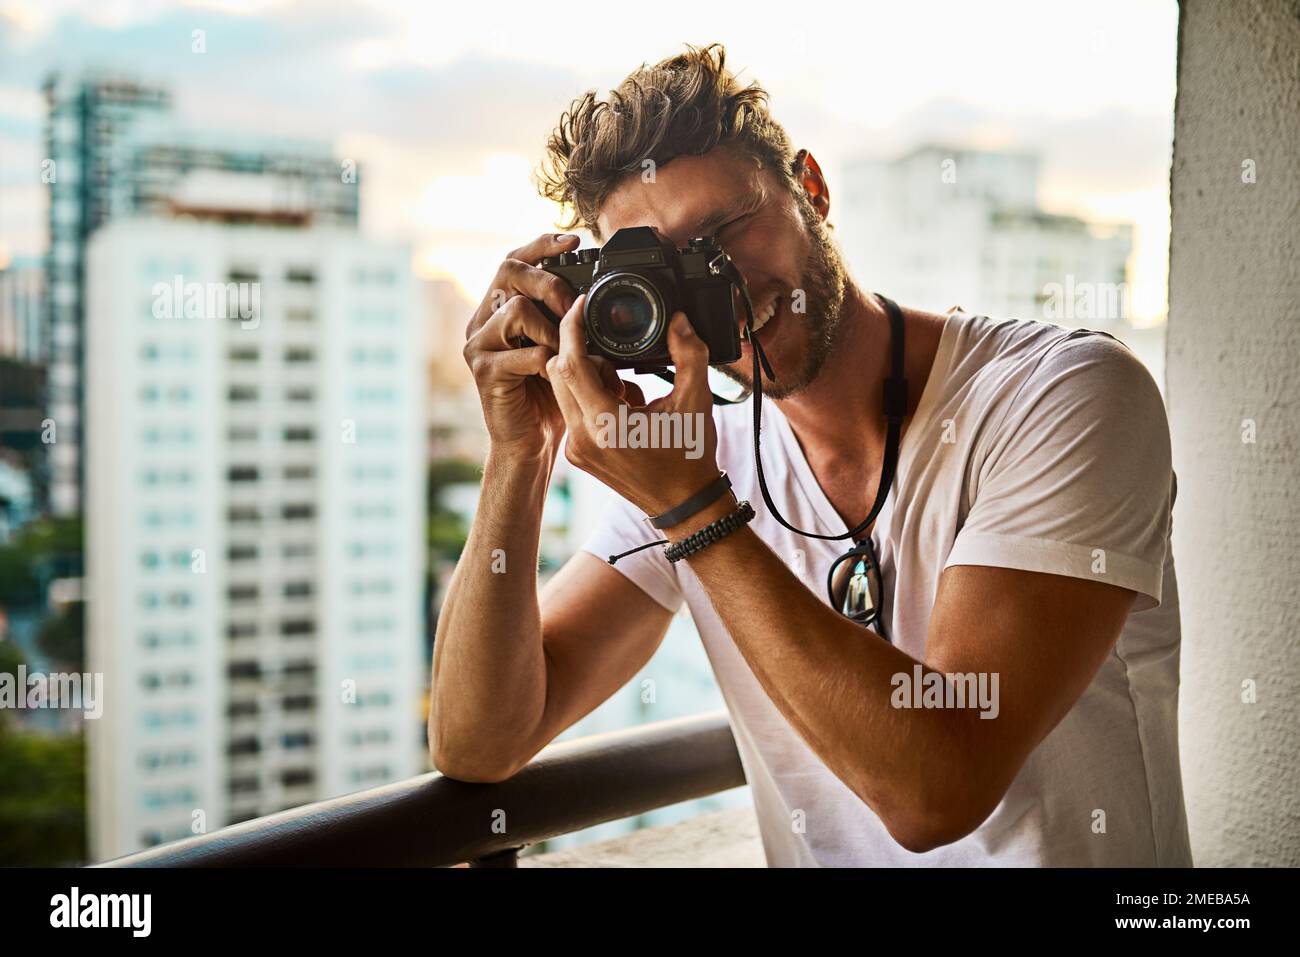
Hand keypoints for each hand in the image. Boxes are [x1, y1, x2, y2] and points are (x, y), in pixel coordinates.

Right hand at [463, 232, 639, 458]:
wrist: (532, 442)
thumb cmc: (550, 397)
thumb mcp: (565, 349)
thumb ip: (570, 322)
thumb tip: (594, 296)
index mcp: (501, 308)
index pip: (515, 260)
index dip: (541, 245)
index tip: (573, 241)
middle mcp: (483, 320)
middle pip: (507, 270)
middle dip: (547, 281)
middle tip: (573, 305)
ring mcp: (478, 344)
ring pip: (515, 309)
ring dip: (550, 328)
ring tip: (564, 351)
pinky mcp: (483, 370)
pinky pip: (519, 352)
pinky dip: (545, 361)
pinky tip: (553, 374)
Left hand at [540, 294, 720, 515]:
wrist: (685, 505)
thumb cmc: (691, 459)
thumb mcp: (696, 401)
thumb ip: (690, 354)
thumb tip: (679, 319)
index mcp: (607, 425)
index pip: (571, 364)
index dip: (572, 329)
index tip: (582, 306)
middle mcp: (584, 438)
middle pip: (559, 373)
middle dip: (583, 353)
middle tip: (617, 357)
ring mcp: (577, 449)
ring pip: (563, 390)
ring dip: (588, 376)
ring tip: (626, 389)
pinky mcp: (578, 454)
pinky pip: (572, 409)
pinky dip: (591, 396)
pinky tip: (623, 406)